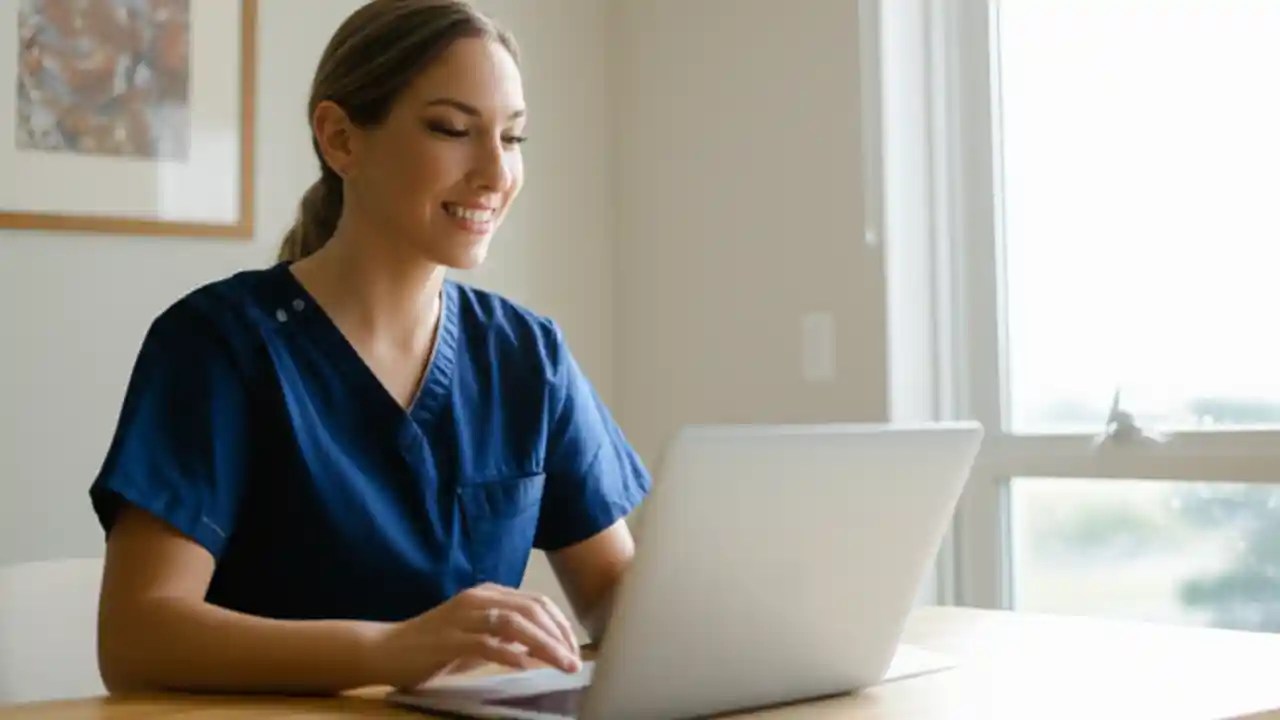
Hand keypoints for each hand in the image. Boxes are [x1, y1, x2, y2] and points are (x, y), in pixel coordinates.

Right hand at [367, 583, 582, 689]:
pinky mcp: (449, 639)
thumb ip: (506, 635)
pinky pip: (487, 643)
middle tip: (574, 661)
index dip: (560, 624)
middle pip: (531, 610)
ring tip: (562, 665)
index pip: (536, 602)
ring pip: (514, 624)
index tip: (574, 647)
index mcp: (488, 594)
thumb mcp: (477, 636)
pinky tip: (527, 666)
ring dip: (544, 645)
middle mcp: (478, 599)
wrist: (387, 649)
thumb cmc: (434, 646)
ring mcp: (463, 617)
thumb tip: (541, 645)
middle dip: (558, 635)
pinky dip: (511, 654)